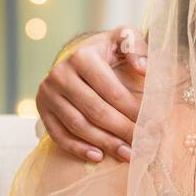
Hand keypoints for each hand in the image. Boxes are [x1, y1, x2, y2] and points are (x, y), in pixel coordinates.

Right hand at [35, 25, 147, 161]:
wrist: (78, 56)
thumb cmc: (108, 50)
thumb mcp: (123, 39)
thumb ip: (136, 46)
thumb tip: (143, 68)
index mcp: (82, 57)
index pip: (112, 91)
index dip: (134, 110)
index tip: (153, 124)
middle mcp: (60, 74)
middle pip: (96, 110)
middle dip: (122, 130)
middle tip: (144, 144)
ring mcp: (48, 93)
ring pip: (78, 125)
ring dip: (104, 143)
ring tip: (128, 154)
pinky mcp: (42, 110)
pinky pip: (58, 135)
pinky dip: (78, 148)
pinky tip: (98, 156)